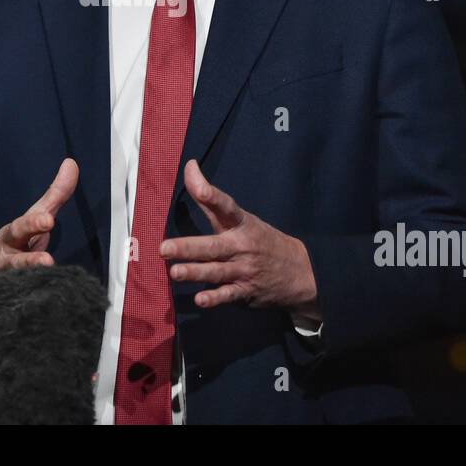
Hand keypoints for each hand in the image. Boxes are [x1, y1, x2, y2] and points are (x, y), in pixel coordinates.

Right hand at [0, 157, 78, 340]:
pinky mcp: (9, 305)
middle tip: (47, 262)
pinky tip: (47, 310)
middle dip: (30, 260)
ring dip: (32, 286)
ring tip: (48, 286)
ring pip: (18, 285)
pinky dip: (31, 308)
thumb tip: (72, 163)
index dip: (34, 223)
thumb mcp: (34, 218)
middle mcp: (5, 259)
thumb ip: (54, 195)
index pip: (23, 227)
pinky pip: (21, 307)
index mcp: (12, 236)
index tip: (48, 221)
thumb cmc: (17, 243)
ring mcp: (6, 283)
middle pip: (15, 260)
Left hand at [161, 159, 320, 320]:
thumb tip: (189, 166)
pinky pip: (229, 295)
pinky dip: (215, 298)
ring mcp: (244, 269)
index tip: (197, 185)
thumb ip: (210, 199)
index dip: (211, 195)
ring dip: (196, 272)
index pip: (226, 206)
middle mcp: (242, 245)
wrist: (301, 272)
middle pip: (213, 246)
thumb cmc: (261, 240)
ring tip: (175, 272)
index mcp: (241, 223)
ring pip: (217, 271)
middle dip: (188, 248)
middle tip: (164, 248)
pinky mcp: (246, 291)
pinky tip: (201, 299)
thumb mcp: (241, 219)